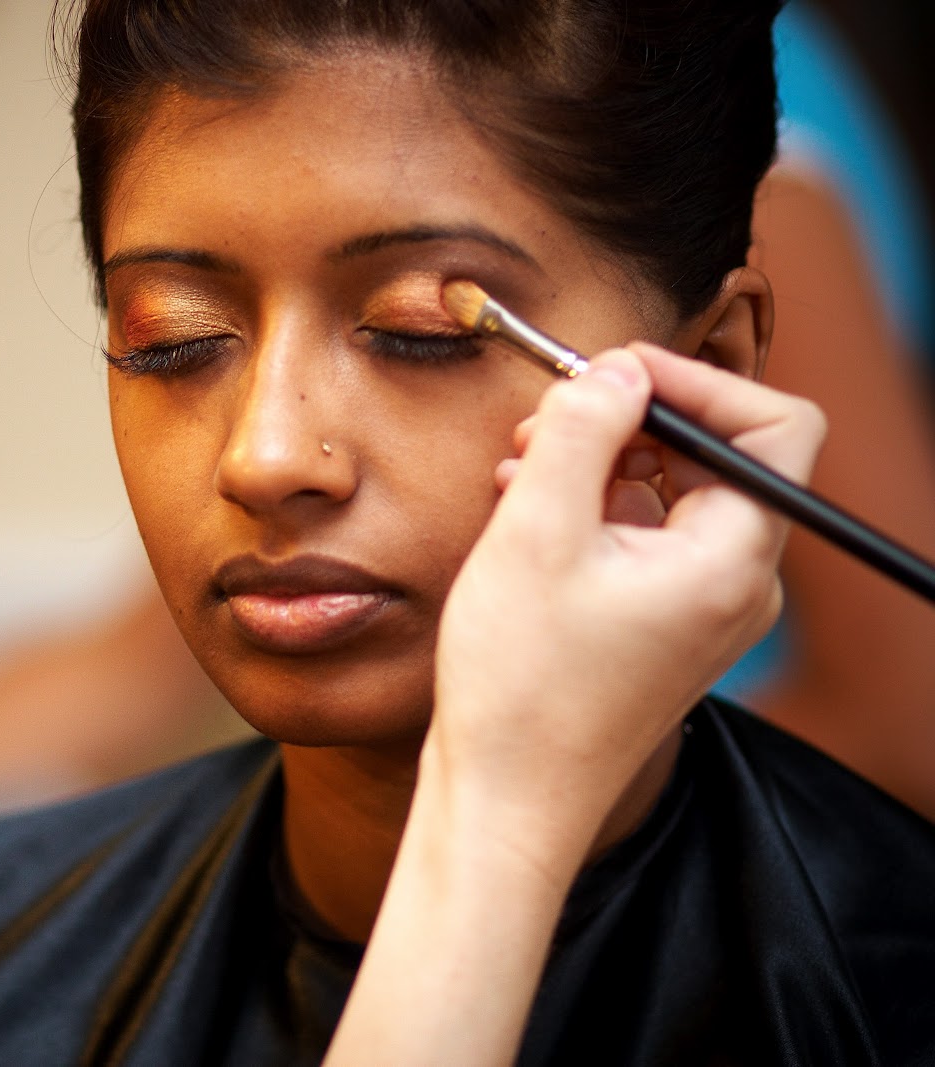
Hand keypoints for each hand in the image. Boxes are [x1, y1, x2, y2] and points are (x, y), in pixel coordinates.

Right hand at [429, 342, 826, 871]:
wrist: (507, 798)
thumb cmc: (522, 686)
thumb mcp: (536, 535)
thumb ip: (580, 434)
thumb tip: (614, 370)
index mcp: (732, 560)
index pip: (773, 426)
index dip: (696, 380)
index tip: (613, 371)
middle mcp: (737, 583)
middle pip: (716, 453)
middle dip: (631, 419)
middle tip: (548, 420)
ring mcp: (703, 608)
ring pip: (673, 491)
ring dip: (601, 461)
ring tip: (522, 469)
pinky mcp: (664, 624)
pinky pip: (647, 535)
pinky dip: (593, 508)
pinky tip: (526, 511)